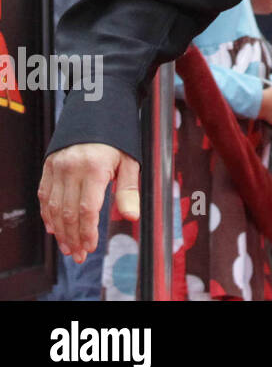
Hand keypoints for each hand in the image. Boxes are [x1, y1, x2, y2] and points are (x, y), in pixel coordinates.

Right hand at [38, 143, 138, 261]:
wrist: (98, 112)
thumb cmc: (118, 138)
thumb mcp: (130, 160)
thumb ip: (128, 190)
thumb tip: (132, 216)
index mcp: (95, 168)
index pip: (87, 209)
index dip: (87, 232)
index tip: (91, 247)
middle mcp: (72, 168)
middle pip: (68, 213)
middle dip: (73, 237)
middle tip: (79, 254)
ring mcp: (57, 167)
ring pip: (54, 207)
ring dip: (60, 231)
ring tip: (68, 247)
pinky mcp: (49, 166)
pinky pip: (44, 195)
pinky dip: (48, 214)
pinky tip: (54, 228)